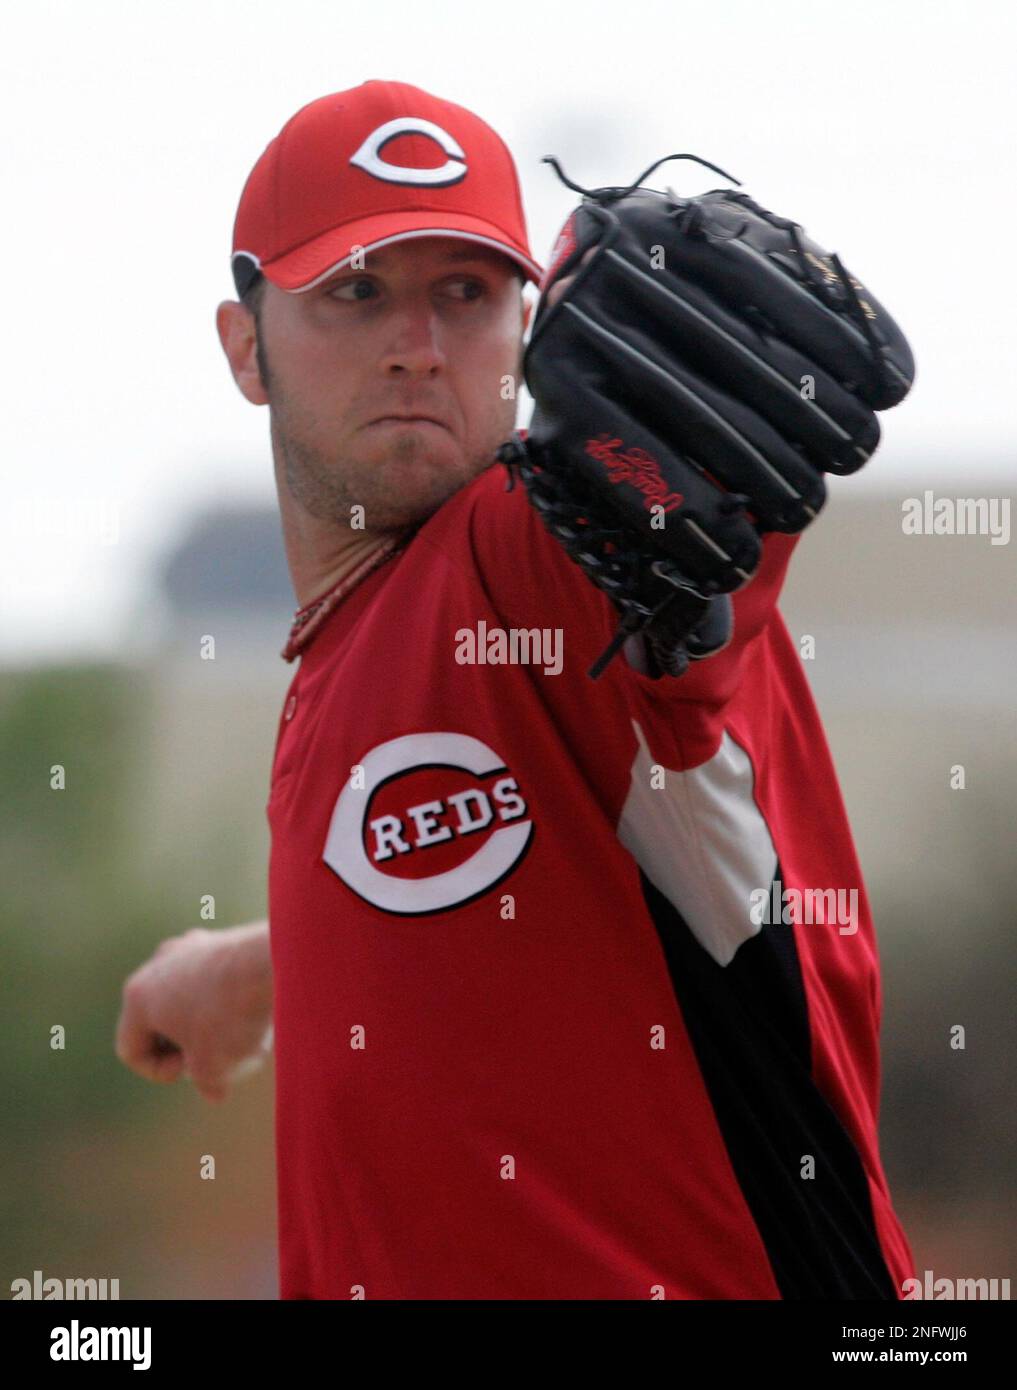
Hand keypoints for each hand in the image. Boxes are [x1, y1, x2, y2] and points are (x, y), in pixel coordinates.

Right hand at [115, 922, 272, 1102]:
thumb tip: (214, 1090)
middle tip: (220, 1059)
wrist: (272, 962)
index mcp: (138, 996)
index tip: (194, 1070)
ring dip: (214, 1027)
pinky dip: (231, 1003)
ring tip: (248, 1040)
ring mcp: (190, 948)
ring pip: (192, 1002)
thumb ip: (205, 1082)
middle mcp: (158, 966)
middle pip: (163, 1023)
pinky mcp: (221, 941)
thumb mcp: (212, 1067)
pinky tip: (260, 1015)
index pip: (131, 1050)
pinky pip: (217, 982)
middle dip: (190, 1048)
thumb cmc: (231, 1016)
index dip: (161, 1072)